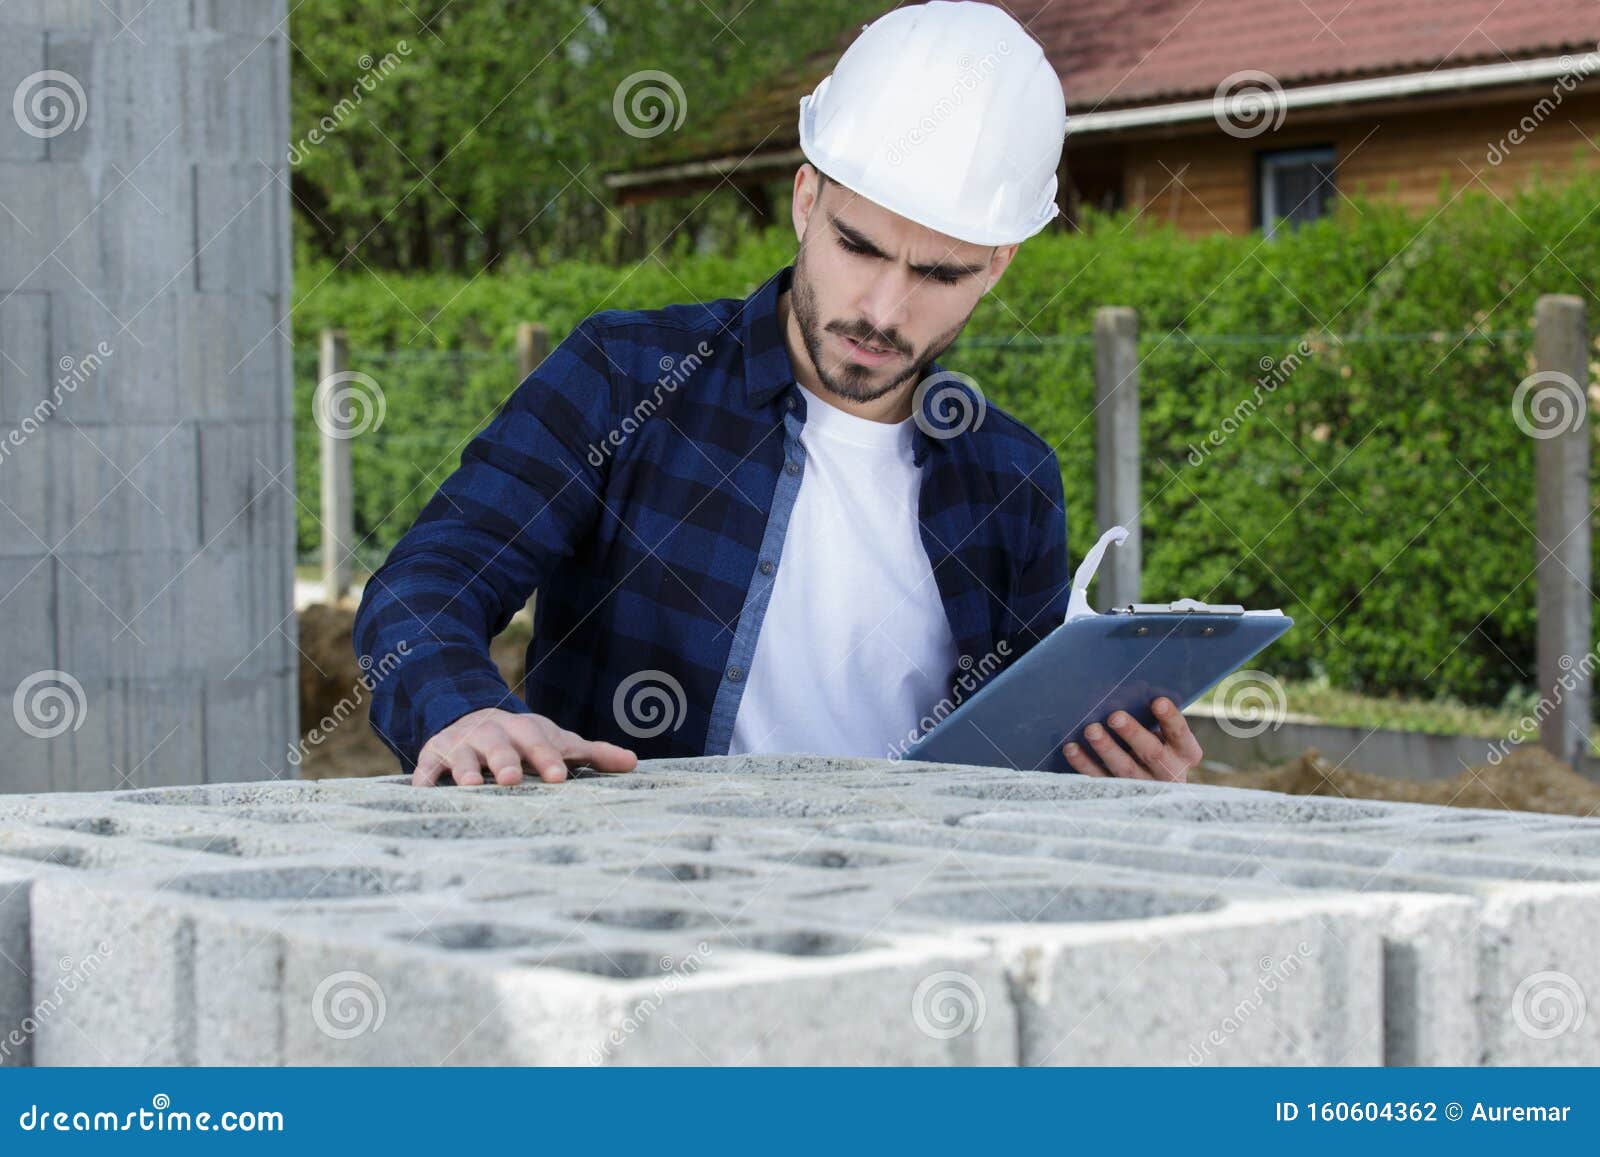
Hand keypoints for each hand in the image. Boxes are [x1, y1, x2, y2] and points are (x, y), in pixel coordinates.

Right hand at [414, 708, 637, 786]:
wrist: (473, 716)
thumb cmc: (526, 741)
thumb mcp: (558, 741)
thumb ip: (593, 754)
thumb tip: (634, 763)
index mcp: (526, 731)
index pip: (541, 744)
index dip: (549, 760)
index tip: (559, 779)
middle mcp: (492, 734)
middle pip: (499, 747)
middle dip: (505, 761)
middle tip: (511, 779)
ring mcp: (461, 744)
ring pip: (461, 756)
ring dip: (464, 770)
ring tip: (469, 787)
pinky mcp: (432, 755)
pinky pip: (424, 768)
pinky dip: (421, 778)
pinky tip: (419, 793)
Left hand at [1061, 697, 1201, 781]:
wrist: (1155, 783)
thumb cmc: (1157, 741)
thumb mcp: (1165, 733)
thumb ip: (1153, 716)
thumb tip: (1130, 687)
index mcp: (1186, 752)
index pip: (1180, 733)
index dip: (1170, 718)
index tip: (1158, 701)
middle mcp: (1170, 772)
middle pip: (1152, 753)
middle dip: (1133, 734)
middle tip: (1115, 716)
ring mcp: (1145, 787)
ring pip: (1125, 769)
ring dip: (1107, 749)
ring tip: (1091, 730)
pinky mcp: (1119, 793)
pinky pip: (1100, 779)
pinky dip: (1084, 763)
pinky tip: (1072, 748)